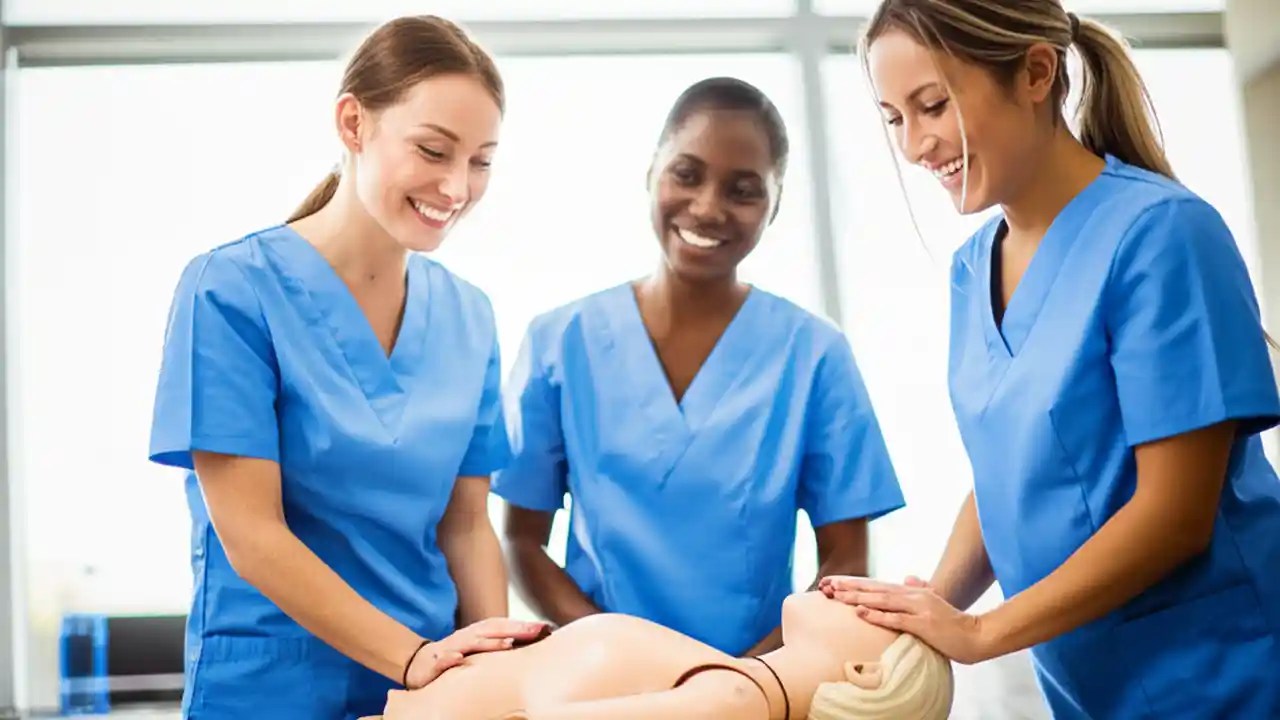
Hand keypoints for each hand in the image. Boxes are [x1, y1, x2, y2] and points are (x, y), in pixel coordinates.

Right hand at [405, 618, 547, 687]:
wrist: (418, 664)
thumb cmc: (454, 658)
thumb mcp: (476, 652)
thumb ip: (496, 647)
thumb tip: (523, 643)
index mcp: (477, 634)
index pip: (502, 626)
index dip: (522, 625)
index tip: (545, 627)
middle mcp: (466, 637)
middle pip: (492, 630)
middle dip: (514, 629)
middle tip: (536, 630)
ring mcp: (450, 648)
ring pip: (470, 643)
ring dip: (488, 643)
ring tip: (507, 644)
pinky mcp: (434, 662)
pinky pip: (442, 660)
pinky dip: (449, 658)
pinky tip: (457, 658)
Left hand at [819, 576, 991, 664]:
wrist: (977, 636)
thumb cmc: (953, 625)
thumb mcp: (934, 604)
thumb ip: (920, 589)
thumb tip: (908, 577)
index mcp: (913, 591)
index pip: (878, 585)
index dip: (855, 583)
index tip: (834, 582)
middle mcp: (913, 595)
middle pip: (875, 589)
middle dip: (850, 587)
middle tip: (826, 585)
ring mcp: (919, 608)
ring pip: (882, 600)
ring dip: (858, 598)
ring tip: (837, 595)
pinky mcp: (924, 624)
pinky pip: (896, 619)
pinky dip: (877, 615)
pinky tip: (861, 613)